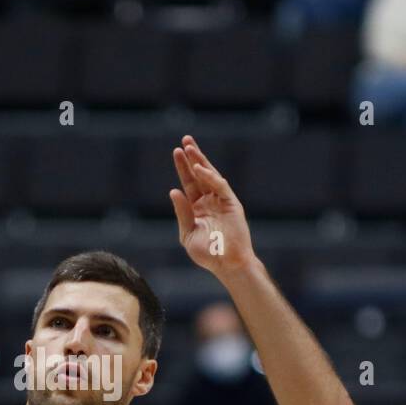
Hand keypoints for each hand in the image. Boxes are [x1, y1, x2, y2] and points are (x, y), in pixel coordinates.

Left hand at [169, 135, 256, 272]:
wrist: (227, 264)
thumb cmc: (208, 254)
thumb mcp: (188, 234)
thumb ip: (182, 213)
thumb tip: (173, 191)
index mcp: (198, 208)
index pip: (189, 183)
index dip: (183, 167)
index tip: (176, 152)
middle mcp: (209, 201)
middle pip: (199, 175)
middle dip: (192, 157)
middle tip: (185, 140)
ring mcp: (221, 201)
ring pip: (211, 176)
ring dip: (201, 161)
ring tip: (190, 147)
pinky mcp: (232, 203)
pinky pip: (220, 186)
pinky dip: (210, 177)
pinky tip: (199, 169)